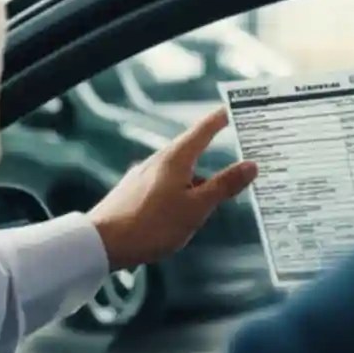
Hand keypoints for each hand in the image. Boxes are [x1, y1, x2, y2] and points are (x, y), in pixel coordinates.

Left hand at [88, 107, 258, 270]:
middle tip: (236, 160)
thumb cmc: (151, 225)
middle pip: (191, 150)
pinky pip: (166, 184)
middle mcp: (158, 161)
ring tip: (214, 197)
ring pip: (179, 172)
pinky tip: (184, 211)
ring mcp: (143, 175)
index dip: (221, 119)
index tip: (234, 109)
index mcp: (175, 158)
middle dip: (213, 154)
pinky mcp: (134, 191)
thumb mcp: (196, 208)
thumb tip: (251, 165)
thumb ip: (224, 186)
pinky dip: (182, 191)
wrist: (102, 243)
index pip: (203, 130)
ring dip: (198, 180)